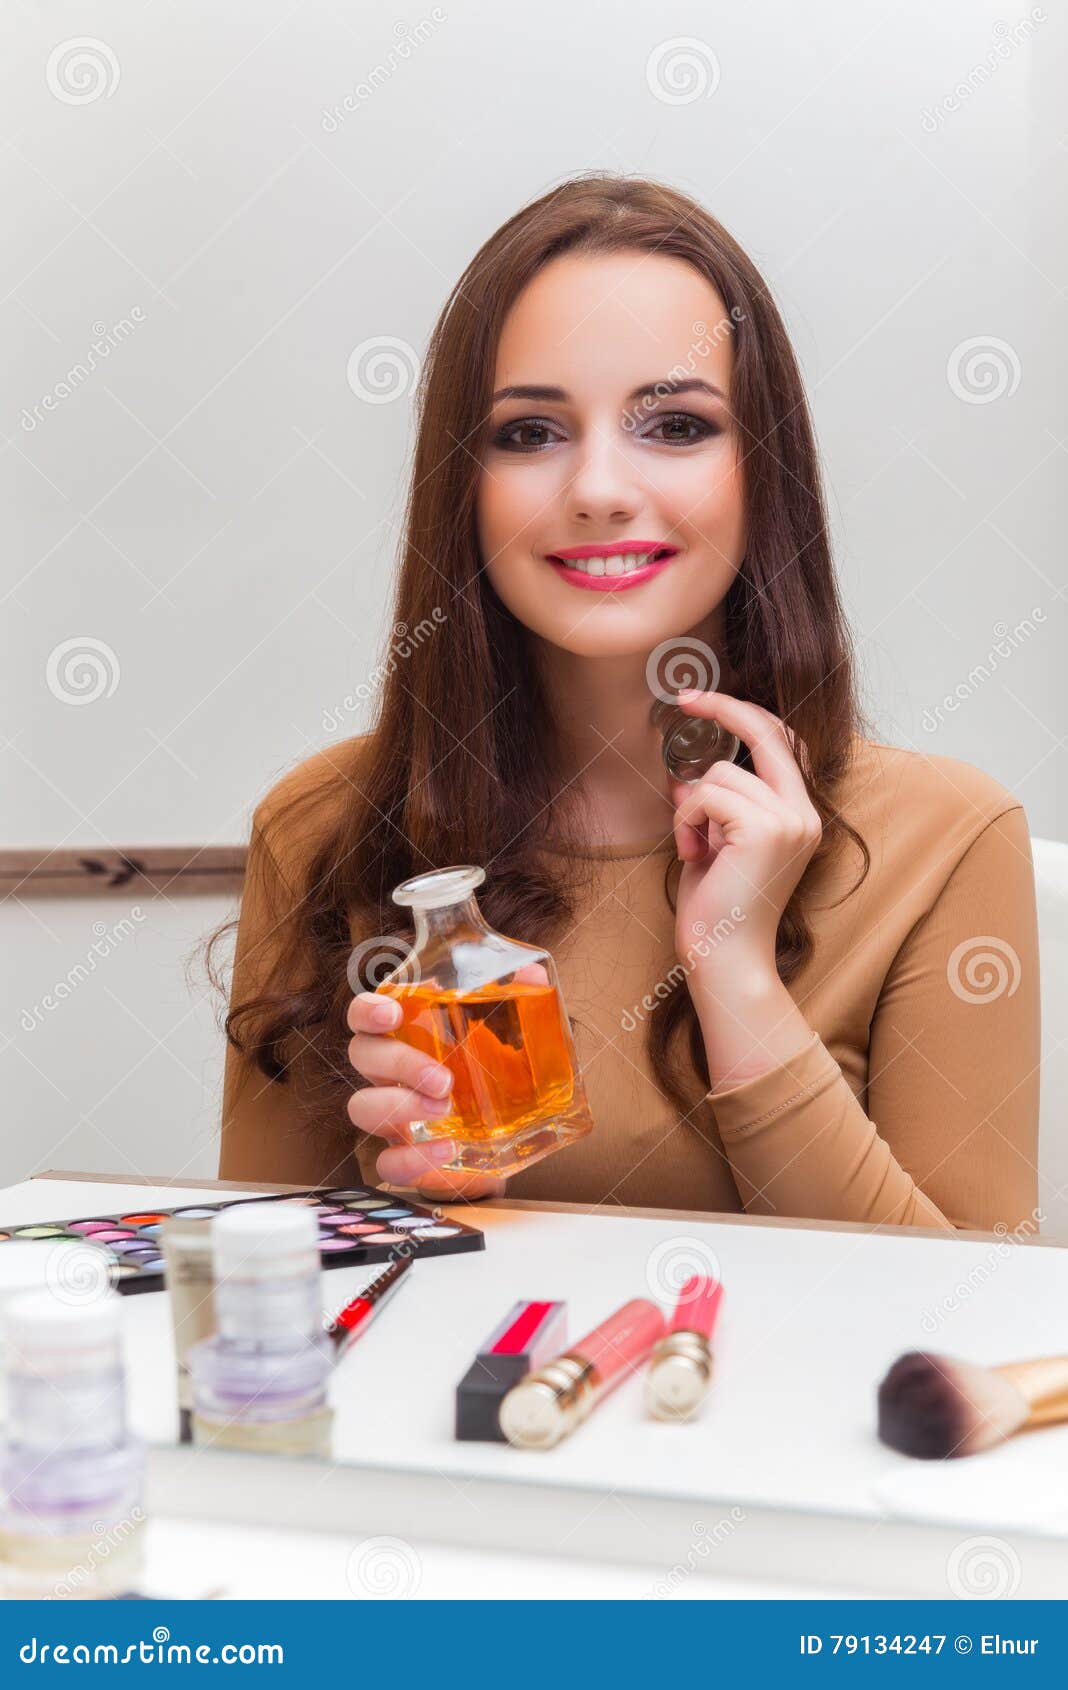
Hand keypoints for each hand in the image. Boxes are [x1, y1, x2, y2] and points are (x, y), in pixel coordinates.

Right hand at [346, 992, 505, 1200]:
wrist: (514, 1141)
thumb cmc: (501, 1076)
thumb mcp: (514, 1037)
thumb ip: (519, 1001)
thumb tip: (530, 973)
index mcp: (407, 1037)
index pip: (365, 1015)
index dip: (368, 1011)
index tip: (392, 1014)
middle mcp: (390, 1074)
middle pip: (363, 1055)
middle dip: (398, 1063)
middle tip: (444, 1079)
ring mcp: (393, 1117)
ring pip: (362, 1106)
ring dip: (399, 1105)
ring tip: (445, 1109)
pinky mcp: (406, 1159)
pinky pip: (387, 1162)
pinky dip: (412, 1158)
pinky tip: (447, 1149)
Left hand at [669, 691, 821, 983]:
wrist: (726, 959)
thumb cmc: (717, 911)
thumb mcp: (715, 845)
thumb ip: (713, 808)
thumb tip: (687, 776)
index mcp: (800, 817)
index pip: (783, 744)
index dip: (745, 715)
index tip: (704, 701)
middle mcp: (804, 815)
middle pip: (766, 733)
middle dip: (723, 708)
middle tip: (685, 699)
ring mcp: (789, 821)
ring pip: (721, 774)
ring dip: (691, 808)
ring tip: (695, 850)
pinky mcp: (765, 830)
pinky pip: (707, 795)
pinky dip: (687, 821)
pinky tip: (692, 855)